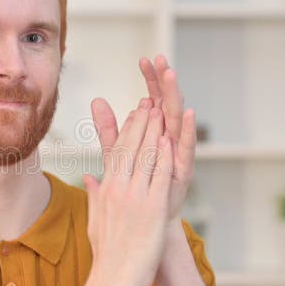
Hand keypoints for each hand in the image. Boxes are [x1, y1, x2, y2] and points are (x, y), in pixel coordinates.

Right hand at [82, 97, 175, 285]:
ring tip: (162, 113)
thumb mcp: (95, 219)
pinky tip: (170, 140)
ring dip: (155, 131)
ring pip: (146, 156)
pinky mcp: (152, 208)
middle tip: (150, 104)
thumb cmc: (107, 253)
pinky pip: (160, 174)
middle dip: (142, 123)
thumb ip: (93, 194)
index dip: (128, 129)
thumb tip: (88, 177)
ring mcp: (135, 197)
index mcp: (106, 189)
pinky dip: (165, 155)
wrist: (114, 279)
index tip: (135, 113)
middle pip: (131, 147)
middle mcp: (118, 189)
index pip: (117, 151)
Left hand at [91, 55, 196, 220]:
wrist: (146, 226)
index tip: (144, 59)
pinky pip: (186, 146)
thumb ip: (108, 130)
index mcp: (154, 134)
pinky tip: (188, 112)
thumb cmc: (135, 190)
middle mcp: (168, 140)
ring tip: (172, 75)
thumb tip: (96, 102)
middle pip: (166, 104)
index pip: (152, 100)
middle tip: (161, 59)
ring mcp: (177, 154)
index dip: (149, 80)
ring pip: (176, 120)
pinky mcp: (183, 169)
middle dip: (163, 82)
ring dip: (175, 97)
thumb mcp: (117, 156)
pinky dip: (186, 129)